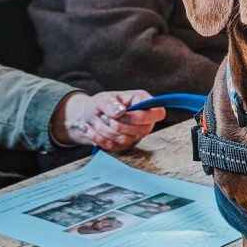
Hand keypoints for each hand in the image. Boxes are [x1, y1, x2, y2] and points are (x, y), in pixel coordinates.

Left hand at [51, 90, 165, 151]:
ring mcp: (136, 134)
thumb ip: (109, 104)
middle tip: (105, 117)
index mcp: (142, 102)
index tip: (124, 114)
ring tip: (98, 121)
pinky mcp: (126, 145)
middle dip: (119, 125)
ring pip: (127, 139)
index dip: (143, 116)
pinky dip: (100, 138)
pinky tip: (93, 130)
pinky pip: (115, 147)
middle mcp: (144, 120)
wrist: (88, 117)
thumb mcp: (101, 99)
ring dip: (106, 131)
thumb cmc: (99, 105)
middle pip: (144, 129)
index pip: (158, 112)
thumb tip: (120, 111)